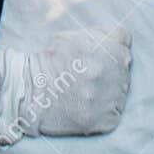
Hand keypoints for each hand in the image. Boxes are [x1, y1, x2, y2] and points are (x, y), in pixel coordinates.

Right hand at [1, 27, 131, 138]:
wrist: (28, 93)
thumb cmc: (47, 62)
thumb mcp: (69, 36)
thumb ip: (99, 34)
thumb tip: (119, 39)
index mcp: (105, 46)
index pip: (124, 38)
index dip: (110, 42)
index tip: (98, 50)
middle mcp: (114, 71)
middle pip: (124, 64)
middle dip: (110, 66)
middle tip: (86, 72)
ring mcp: (112, 98)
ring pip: (122, 89)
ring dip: (108, 88)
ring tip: (84, 89)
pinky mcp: (108, 120)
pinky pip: (115, 111)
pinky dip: (103, 109)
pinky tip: (86, 104)